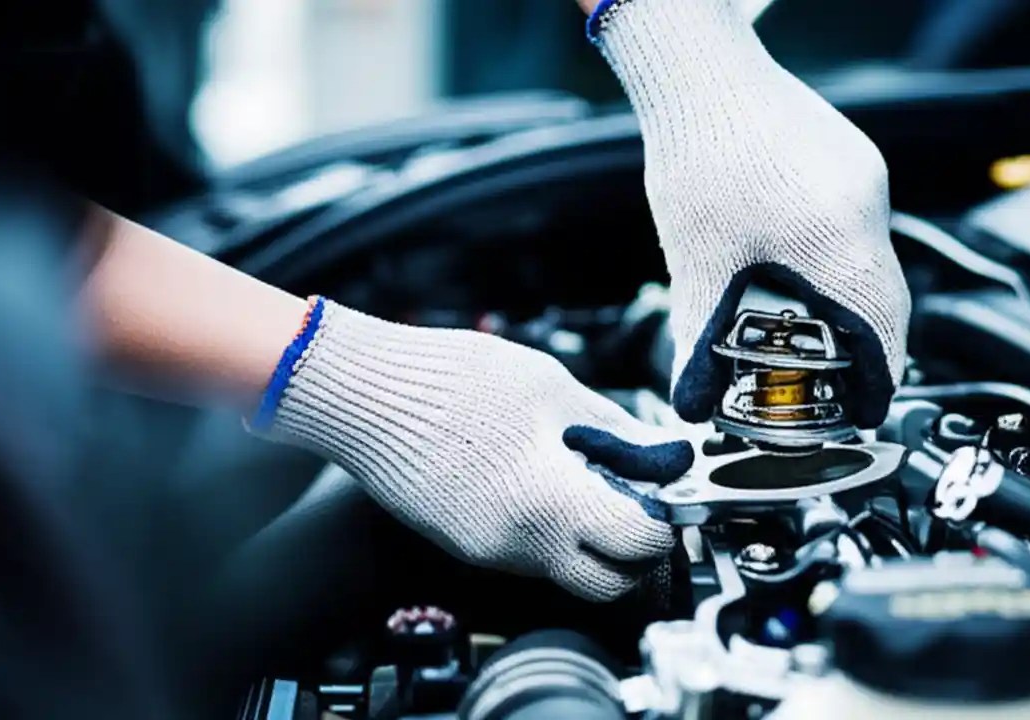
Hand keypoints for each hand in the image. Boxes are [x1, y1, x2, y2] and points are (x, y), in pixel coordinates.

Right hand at [257, 300, 693, 601]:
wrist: (363, 396)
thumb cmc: (449, 380)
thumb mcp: (551, 388)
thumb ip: (617, 431)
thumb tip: (666, 455)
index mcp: (549, 499)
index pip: (640, 544)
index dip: (664, 518)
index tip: (665, 490)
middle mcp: (520, 543)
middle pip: (609, 581)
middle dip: (634, 548)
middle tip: (636, 499)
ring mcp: (490, 552)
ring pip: (568, 569)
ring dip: (591, 536)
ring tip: (582, 475)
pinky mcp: (467, 546)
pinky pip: (529, 555)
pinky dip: (550, 528)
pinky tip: (538, 478)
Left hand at [590, 0, 910, 428]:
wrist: (704, 77)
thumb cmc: (702, 156)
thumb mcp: (697, 262)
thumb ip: (699, 336)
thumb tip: (692, 396)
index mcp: (838, 243)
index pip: (882, 332)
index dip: (877, 381)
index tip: (867, 412)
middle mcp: (867, 211)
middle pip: (888, 301)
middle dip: (870, 348)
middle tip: (846, 382)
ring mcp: (867, 180)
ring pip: (878, 263)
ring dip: (856, 302)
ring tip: (822, 331)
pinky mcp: (855, 161)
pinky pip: (865, 227)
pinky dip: (844, 261)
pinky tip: (804, 265)